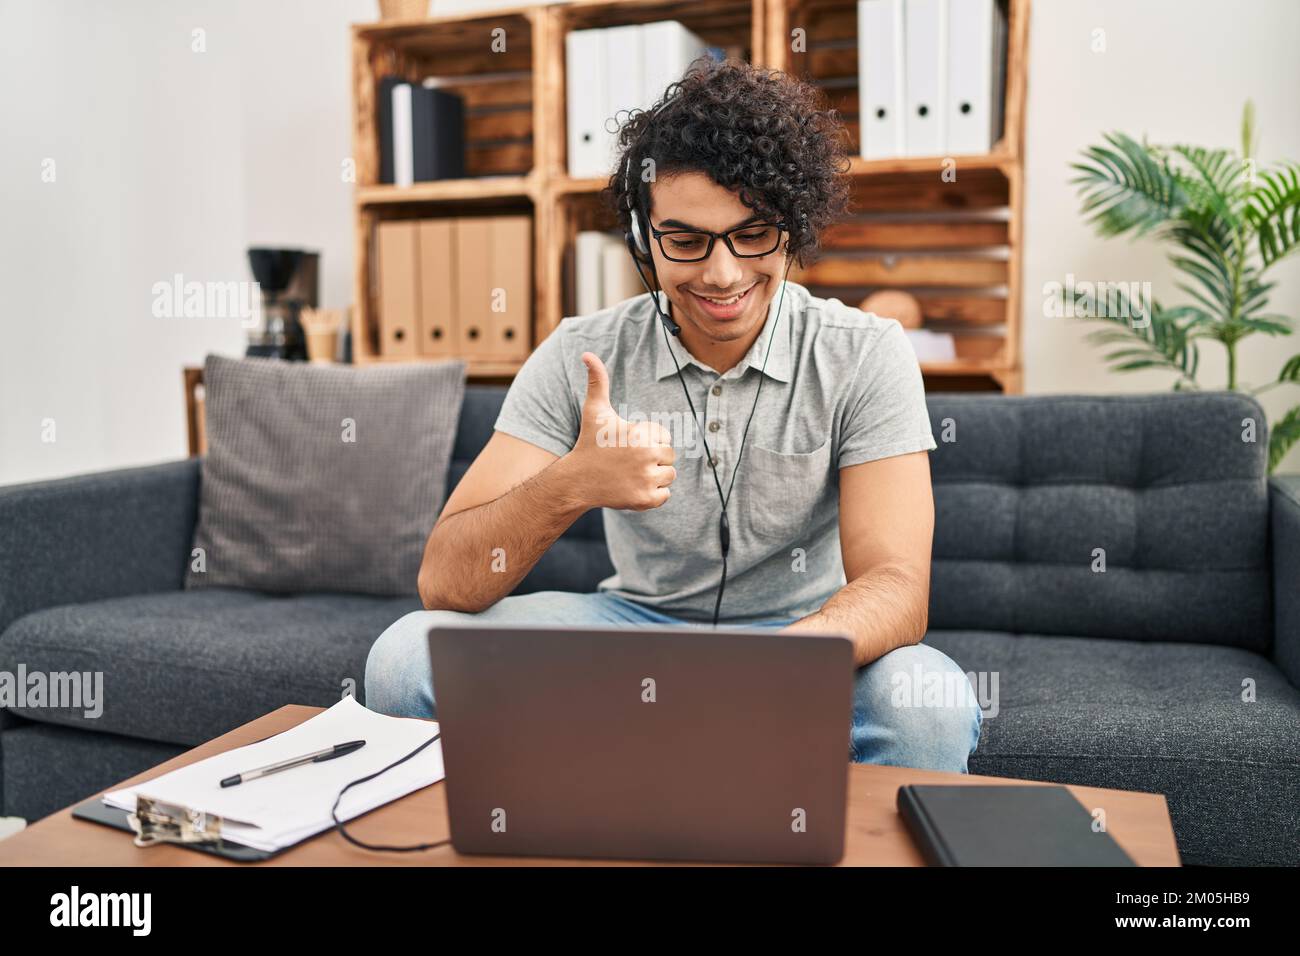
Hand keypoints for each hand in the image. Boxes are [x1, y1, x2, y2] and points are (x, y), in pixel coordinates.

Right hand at [563, 352, 675, 510]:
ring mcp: (647, 479)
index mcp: (642, 433)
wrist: (577, 481)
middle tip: (628, 461)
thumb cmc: (590, 443)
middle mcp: (647, 455)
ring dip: (654, 476)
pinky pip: (665, 495)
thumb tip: (587, 354)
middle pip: (669, 456)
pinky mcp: (646, 500)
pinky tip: (632, 487)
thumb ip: (597, 381)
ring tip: (630, 474)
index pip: (665, 437)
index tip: (627, 445)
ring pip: (669, 475)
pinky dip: (652, 494)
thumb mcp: (594, 411)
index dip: (648, 440)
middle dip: (652, 458)